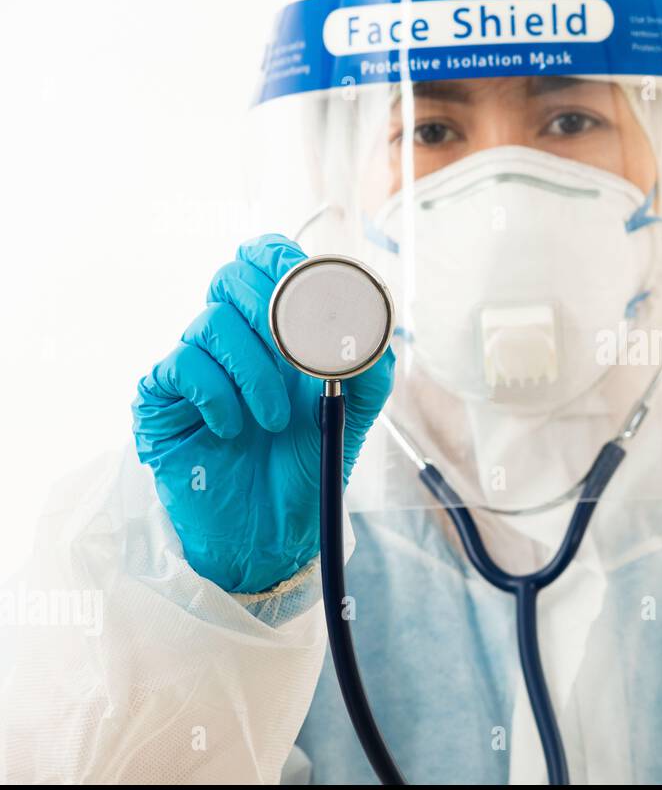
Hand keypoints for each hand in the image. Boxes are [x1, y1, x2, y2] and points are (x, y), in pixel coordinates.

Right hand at [132, 234, 393, 592]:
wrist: (275, 531)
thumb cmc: (309, 466)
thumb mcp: (354, 412)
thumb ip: (368, 366)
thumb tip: (370, 323)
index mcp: (278, 329)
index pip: (266, 259)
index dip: (282, 258)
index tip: (305, 281)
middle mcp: (234, 338)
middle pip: (232, 276)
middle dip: (272, 311)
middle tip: (298, 358)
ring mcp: (196, 364)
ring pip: (211, 322)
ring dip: (254, 370)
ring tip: (274, 420)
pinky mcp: (163, 397)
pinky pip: (181, 365)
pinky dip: (217, 393)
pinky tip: (233, 427)